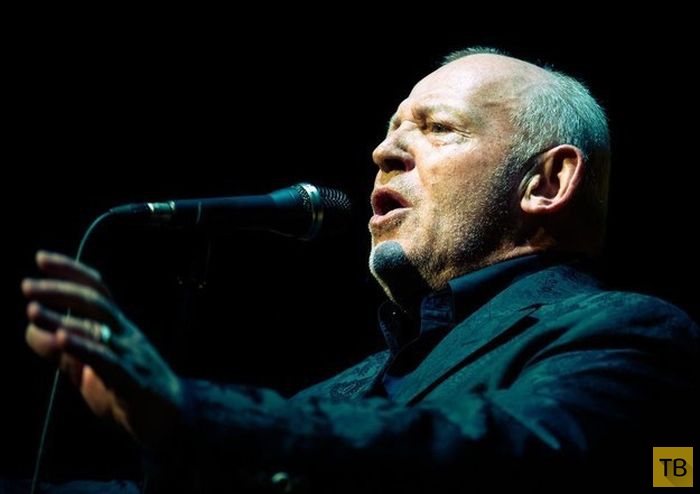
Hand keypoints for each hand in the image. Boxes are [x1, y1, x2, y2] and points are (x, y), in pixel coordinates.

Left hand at [23, 250, 184, 448]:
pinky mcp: (131, 379)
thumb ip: (64, 353)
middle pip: (95, 301)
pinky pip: (106, 359)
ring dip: (62, 317)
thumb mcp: (90, 371)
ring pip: (98, 326)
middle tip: (27, 286)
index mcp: (118, 329)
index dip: (71, 272)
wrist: (173, 418)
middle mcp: (125, 334)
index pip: (96, 291)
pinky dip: (82, 347)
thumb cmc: (131, 392)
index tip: (42, 258)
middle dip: (59, 290)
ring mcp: (130, 355)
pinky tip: (61, 339)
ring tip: (33, 310)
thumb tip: (33, 331)